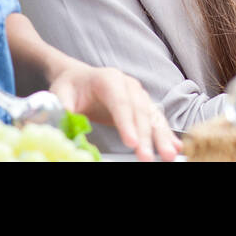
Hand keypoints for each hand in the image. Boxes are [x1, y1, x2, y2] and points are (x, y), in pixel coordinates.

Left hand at [49, 64, 180, 161]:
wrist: (78, 78)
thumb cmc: (70, 87)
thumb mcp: (59, 95)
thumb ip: (62, 110)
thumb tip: (64, 128)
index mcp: (109, 79)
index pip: (120, 102)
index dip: (126, 122)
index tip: (131, 143)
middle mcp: (129, 85)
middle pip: (140, 111)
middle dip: (146, 136)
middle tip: (147, 158)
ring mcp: (138, 95)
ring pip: (153, 116)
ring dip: (161, 136)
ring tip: (168, 156)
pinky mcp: (143, 106)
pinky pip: (156, 120)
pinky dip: (166, 133)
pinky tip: (175, 147)